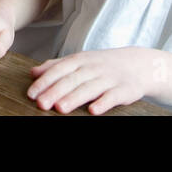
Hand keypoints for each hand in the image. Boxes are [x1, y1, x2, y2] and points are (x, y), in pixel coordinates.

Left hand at [27, 47, 159, 114]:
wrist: (139, 64)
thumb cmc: (103, 65)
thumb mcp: (80, 61)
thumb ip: (56, 66)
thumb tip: (33, 72)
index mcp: (80, 60)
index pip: (60, 69)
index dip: (45, 81)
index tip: (31, 93)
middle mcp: (93, 68)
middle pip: (72, 80)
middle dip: (55, 91)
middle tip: (41, 103)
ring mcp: (109, 78)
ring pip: (90, 88)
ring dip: (74, 98)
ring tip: (60, 108)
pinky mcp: (124, 90)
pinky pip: (113, 97)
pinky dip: (103, 103)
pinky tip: (93, 111)